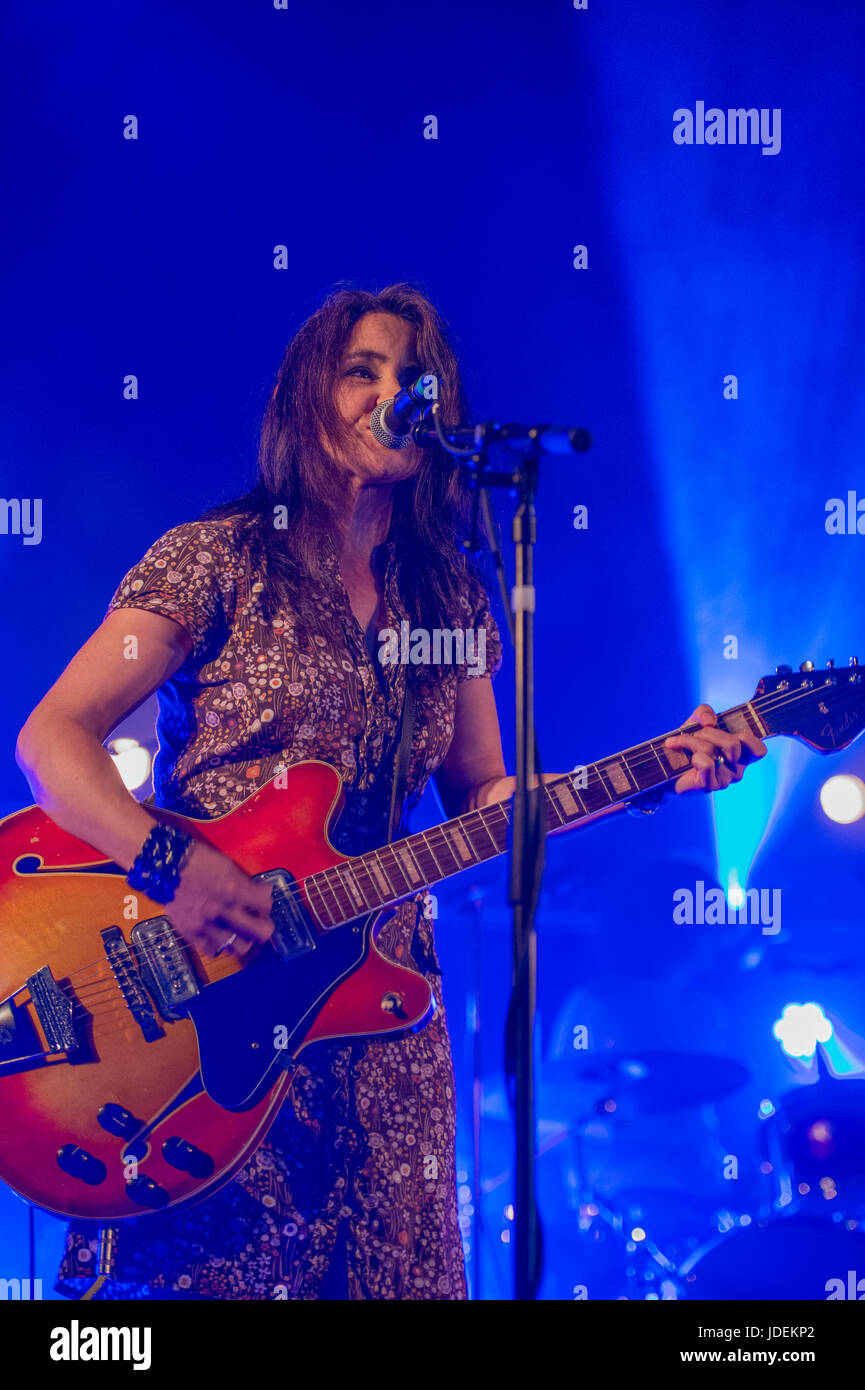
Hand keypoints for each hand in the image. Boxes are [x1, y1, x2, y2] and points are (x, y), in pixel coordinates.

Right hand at [164, 839, 274, 957]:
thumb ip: (243, 882)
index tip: (263, 900)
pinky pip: (213, 950)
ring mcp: (207, 925)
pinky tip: (220, 937)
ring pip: (239, 947)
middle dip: (266, 927)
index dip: (267, 902)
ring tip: (242, 932)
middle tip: (263, 923)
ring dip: (245, 939)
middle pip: (260, 932)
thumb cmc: (195, 860)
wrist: (163, 867)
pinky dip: (220, 945)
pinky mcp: (191, 934)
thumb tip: (259, 892)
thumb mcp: (226, 865)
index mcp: (233, 890)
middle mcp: (223, 911)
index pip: (266, 904)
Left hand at [665, 703, 766, 795]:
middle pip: (733, 743)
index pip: (759, 750)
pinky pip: (706, 764)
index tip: (729, 733)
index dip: (748, 738)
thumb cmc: (686, 746)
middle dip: (708, 733)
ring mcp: (724, 779)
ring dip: (692, 741)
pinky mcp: (710, 786)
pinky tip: (688, 758)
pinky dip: (693, 755)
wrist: (665, 766)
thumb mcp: (696, 721)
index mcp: (741, 755)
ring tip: (682, 744)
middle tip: (695, 736)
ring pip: (712, 751)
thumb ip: (705, 712)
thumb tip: (710, 720)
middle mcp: (737, 769)